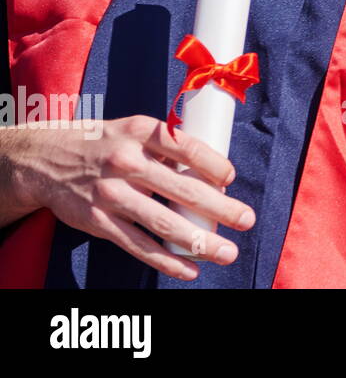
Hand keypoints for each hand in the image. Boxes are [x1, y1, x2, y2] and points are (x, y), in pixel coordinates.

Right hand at [1, 115, 254, 280]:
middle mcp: (126, 162)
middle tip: (246, 219)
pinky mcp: (99, 222)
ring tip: (227, 252)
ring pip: (163, 223)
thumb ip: (166, 146)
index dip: (213, 164)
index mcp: (140, 132)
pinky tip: (190, 269)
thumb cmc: (104, 143)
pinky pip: (138, 245)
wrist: (44, 160)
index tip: (230, 178)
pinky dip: (167, 260)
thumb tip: (212, 172)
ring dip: (200, 241)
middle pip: (182, 189)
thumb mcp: (132, 129)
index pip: (186, 148)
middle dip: (220, 208)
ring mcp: (111, 195)